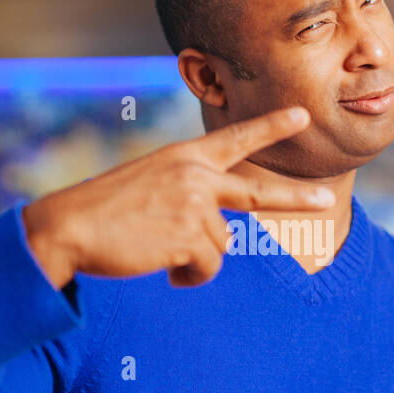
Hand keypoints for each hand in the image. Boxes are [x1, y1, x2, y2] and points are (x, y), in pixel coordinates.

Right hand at [21, 106, 333, 287]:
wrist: (69, 228)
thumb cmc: (104, 211)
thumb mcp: (151, 185)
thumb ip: (190, 195)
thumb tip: (226, 237)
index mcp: (185, 157)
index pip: (236, 137)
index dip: (271, 127)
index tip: (302, 115)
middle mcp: (196, 175)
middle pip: (259, 192)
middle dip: (296, 198)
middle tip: (325, 201)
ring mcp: (195, 205)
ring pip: (221, 247)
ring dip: (195, 260)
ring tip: (159, 253)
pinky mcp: (190, 236)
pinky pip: (207, 268)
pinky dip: (189, 277)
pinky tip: (162, 268)